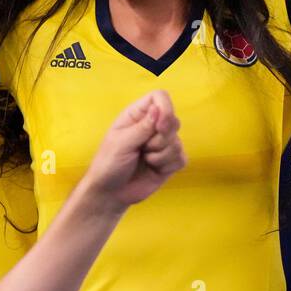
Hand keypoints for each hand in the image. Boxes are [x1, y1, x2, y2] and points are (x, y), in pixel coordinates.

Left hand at [80, 90, 185, 210]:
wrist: (111, 192)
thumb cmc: (109, 164)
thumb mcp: (121, 143)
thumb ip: (142, 127)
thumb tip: (157, 109)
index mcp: (137, 115)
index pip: (160, 97)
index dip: (165, 108)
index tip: (160, 126)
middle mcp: (152, 125)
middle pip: (173, 120)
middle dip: (161, 139)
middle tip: (143, 149)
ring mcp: (162, 143)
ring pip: (177, 142)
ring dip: (160, 155)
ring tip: (144, 160)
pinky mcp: (170, 161)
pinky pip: (181, 158)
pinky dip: (167, 165)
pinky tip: (153, 169)